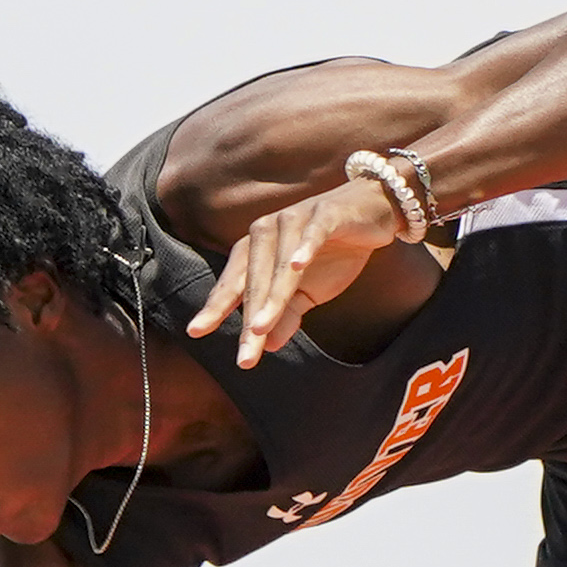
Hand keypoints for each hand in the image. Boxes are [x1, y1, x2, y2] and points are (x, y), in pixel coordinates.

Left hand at [186, 178, 408, 365]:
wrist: (371, 212)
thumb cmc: (332, 251)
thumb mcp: (308, 291)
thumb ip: (286, 314)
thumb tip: (266, 346)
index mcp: (256, 250)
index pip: (234, 284)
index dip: (215, 307)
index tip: (195, 332)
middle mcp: (267, 231)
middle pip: (254, 279)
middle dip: (249, 317)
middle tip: (244, 355)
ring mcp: (294, 220)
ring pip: (279, 263)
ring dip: (271, 295)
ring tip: (261, 326)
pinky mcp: (325, 214)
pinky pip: (312, 233)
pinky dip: (305, 248)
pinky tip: (298, 266)